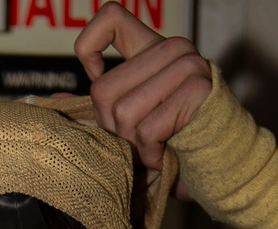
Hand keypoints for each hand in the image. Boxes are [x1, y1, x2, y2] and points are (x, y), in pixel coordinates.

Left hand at [74, 2, 210, 171]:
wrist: (224, 161)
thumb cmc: (174, 140)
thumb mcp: (131, 118)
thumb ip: (99, 105)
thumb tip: (54, 101)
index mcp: (152, 47)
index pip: (112, 17)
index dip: (90, 45)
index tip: (95, 73)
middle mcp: (171, 49)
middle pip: (104, 88)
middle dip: (112, 127)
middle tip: (135, 140)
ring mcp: (188, 66)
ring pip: (123, 113)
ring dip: (133, 143)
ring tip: (150, 149)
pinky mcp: (198, 90)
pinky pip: (148, 129)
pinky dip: (150, 154)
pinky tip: (163, 156)